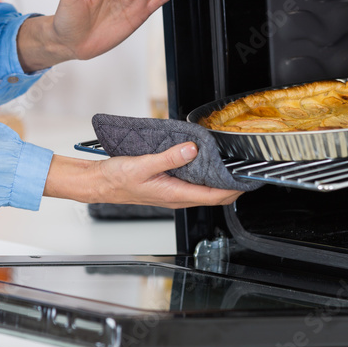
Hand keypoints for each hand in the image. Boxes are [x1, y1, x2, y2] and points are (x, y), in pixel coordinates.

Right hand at [44, 143, 241, 208]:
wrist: (98, 184)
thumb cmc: (116, 179)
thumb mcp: (143, 164)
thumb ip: (169, 158)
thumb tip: (192, 150)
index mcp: (175, 194)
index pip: (215, 195)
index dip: (235, 188)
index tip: (249, 179)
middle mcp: (176, 197)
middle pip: (214, 195)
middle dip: (232, 185)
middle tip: (246, 169)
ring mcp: (172, 193)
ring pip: (204, 191)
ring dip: (218, 181)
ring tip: (230, 164)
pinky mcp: (166, 187)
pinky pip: (192, 184)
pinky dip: (203, 176)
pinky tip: (202, 161)